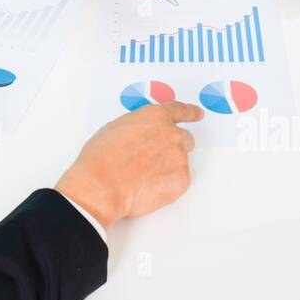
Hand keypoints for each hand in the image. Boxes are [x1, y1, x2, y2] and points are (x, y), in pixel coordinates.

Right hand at [55, 101, 203, 230]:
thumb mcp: (117, 128)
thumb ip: (140, 128)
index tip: (197, 113)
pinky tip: (146, 187)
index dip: (190, 112)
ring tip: (142, 177)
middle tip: (154, 161)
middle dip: (173, 148)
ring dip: (167, 168)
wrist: (102, 184)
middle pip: (185, 139)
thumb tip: (145, 137)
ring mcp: (179, 157)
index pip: (179, 111)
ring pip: (179, 163)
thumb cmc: (102, 157)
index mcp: (155, 117)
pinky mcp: (182, 180)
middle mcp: (172, 134)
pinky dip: (166, 186)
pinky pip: (178, 182)